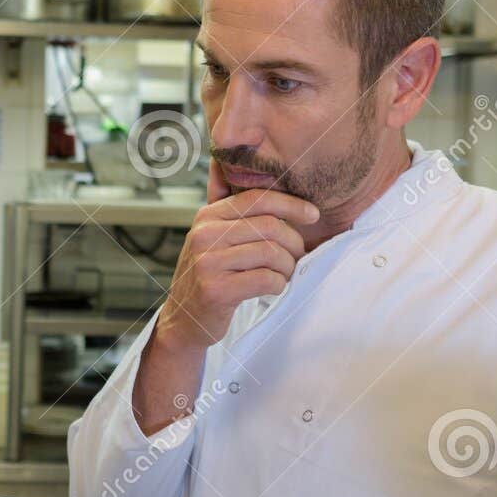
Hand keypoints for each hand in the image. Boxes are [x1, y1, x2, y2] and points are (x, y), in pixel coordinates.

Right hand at [152, 164, 318, 352]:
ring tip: (284, 274)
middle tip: (297, 256)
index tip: (312, 214)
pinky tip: (272, 288)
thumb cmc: (207, 275)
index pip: (256, 198)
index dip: (290, 204)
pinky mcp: (216, 290)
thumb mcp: (211, 237)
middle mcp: (204, 236)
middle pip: (269, 226)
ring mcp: (207, 263)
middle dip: (294, 242)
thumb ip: (228, 209)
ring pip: (271, 253)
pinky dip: (278, 285)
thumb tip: (245, 177)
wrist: (184, 318)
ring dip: (287, 266)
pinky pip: (266, 279)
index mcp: (206, 217)